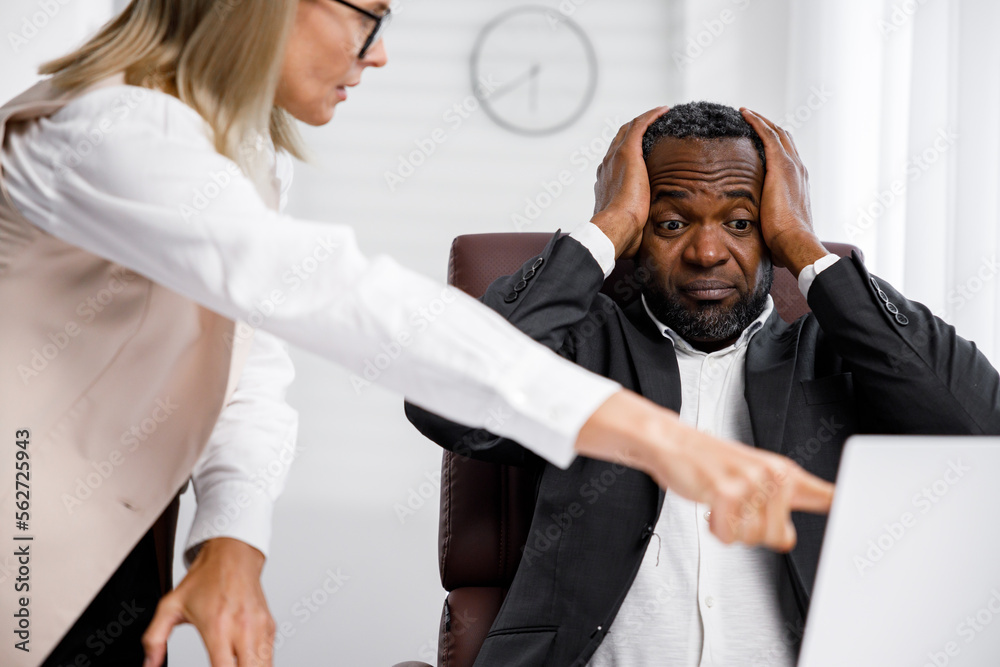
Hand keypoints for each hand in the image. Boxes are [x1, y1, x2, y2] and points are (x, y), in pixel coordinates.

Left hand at [142, 538, 274, 666]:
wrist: (233, 554)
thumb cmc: (205, 578)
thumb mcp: (170, 606)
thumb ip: (154, 639)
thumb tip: (149, 664)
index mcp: (218, 627)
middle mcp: (243, 629)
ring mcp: (260, 628)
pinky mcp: (269, 626)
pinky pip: (269, 656)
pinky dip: (259, 664)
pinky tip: (246, 664)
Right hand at [576, 390, 833, 551]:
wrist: (674, 443)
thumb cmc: (711, 461)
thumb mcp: (754, 476)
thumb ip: (779, 506)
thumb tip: (789, 537)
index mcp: (784, 472)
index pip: (827, 496)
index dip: (845, 512)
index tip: (867, 523)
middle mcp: (772, 476)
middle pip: (781, 537)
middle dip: (755, 533)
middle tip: (739, 510)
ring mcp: (750, 483)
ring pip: (754, 539)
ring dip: (733, 529)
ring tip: (723, 505)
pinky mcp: (727, 492)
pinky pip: (729, 535)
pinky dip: (717, 529)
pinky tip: (712, 509)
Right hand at [591, 106, 669, 259]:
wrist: (614, 229)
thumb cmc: (621, 236)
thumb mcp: (629, 228)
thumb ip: (636, 225)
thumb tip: (646, 238)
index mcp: (606, 184)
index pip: (616, 162)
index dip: (628, 154)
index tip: (643, 152)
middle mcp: (607, 167)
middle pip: (620, 141)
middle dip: (635, 133)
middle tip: (653, 128)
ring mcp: (616, 158)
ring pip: (629, 130)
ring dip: (643, 122)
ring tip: (660, 116)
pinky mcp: (628, 153)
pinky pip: (639, 126)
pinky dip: (651, 116)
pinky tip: (664, 111)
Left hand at [739, 108, 827, 276]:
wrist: (795, 241)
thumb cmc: (785, 243)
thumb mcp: (776, 227)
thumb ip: (768, 221)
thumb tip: (756, 232)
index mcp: (798, 184)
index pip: (785, 157)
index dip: (773, 146)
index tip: (758, 140)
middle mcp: (798, 170)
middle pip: (784, 140)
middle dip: (768, 128)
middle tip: (751, 120)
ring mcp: (791, 166)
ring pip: (777, 133)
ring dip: (762, 121)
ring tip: (745, 113)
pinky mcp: (781, 165)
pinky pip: (767, 134)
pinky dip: (757, 121)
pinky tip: (744, 113)